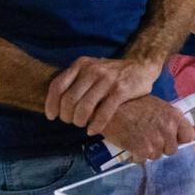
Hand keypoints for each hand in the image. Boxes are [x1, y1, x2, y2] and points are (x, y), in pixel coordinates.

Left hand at [45, 57, 161, 136]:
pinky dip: (96, 125)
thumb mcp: (92, 68)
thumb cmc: (113, 73)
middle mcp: (92, 70)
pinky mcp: (121, 90)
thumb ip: (76, 80)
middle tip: (71, 122)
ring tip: (83, 126)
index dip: (51, 104)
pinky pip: (103, 112)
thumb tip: (57, 101)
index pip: (58, 86)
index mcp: (81, 64)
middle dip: (67, 116)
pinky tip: (93, 130)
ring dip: (80, 121)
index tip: (52, 116)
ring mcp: (107, 80)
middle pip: (69, 99)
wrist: (142, 66)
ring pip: (84, 107)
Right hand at [101, 95, 194, 162]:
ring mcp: (156, 141)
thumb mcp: (157, 106)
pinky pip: (143, 160)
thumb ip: (168, 119)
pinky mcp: (142, 150)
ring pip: (157, 156)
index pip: (189, 136)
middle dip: (161, 146)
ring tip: (137, 139)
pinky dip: (135, 155)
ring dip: (148, 151)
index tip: (171, 138)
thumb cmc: (132, 104)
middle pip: (172, 150)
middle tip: (149, 138)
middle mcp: (168, 129)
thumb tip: (174, 132)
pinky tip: (130, 144)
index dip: (179, 139)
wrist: (109, 108)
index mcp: (174, 116)